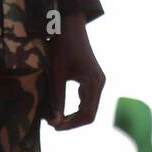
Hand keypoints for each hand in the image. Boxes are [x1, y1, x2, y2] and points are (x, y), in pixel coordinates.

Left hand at [47, 14, 104, 130]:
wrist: (71, 26)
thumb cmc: (62, 47)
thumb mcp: (57, 73)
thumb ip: (57, 98)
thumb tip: (55, 121)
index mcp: (93, 82)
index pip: (87, 115)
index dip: (71, 125)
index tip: (53, 126)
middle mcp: (100, 83)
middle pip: (90, 114)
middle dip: (71, 122)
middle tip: (51, 123)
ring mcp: (98, 81)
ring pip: (89, 108)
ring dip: (73, 116)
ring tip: (54, 117)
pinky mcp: (93, 78)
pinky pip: (88, 100)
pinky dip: (76, 108)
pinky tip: (61, 108)